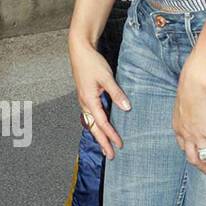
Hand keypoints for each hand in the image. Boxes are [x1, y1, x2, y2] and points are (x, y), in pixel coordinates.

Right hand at [68, 39, 129, 158]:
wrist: (80, 50)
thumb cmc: (92, 62)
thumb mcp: (106, 77)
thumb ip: (116, 93)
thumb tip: (126, 108)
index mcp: (89, 100)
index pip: (102, 122)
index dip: (111, 134)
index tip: (119, 144)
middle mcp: (85, 103)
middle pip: (94, 128)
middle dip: (103, 142)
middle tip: (111, 155)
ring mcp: (84, 100)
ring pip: (91, 123)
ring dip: (99, 135)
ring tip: (106, 146)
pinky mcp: (86, 96)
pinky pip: (91, 116)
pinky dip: (96, 125)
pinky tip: (101, 128)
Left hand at [172, 61, 205, 177]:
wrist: (195, 84)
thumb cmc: (188, 89)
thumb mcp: (183, 104)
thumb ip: (187, 112)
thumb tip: (192, 110)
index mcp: (179, 128)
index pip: (183, 147)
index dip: (190, 154)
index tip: (195, 158)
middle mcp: (187, 135)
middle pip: (192, 158)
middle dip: (201, 167)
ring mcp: (199, 135)